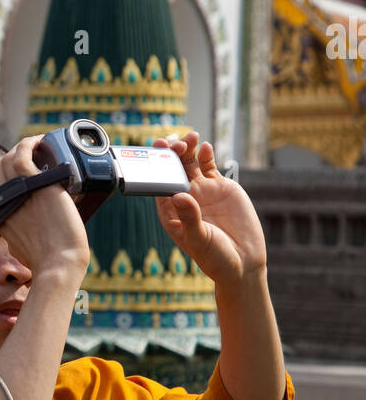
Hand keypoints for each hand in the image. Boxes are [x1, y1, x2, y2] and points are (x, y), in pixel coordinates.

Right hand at [0, 135, 89, 282]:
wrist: (59, 264)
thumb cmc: (48, 263)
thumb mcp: (22, 249)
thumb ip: (19, 237)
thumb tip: (27, 235)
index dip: (5, 176)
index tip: (23, 173)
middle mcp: (1, 202)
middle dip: (12, 160)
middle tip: (34, 158)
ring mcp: (15, 192)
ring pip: (7, 159)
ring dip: (21, 148)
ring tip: (39, 147)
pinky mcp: (34, 184)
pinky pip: (22, 154)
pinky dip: (29, 144)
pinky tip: (40, 141)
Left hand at [153, 131, 266, 287]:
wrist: (244, 262)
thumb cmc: (216, 258)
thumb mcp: (200, 240)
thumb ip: (190, 218)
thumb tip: (178, 195)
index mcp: (170, 212)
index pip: (158, 184)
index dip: (156, 167)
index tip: (156, 154)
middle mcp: (183, 197)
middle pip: (172, 169)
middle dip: (171, 153)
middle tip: (175, 143)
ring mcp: (202, 190)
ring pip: (189, 163)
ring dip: (188, 149)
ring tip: (191, 137)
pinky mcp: (221, 187)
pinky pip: (209, 166)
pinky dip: (206, 155)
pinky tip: (206, 147)